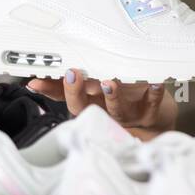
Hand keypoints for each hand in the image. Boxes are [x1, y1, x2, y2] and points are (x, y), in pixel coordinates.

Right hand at [27, 68, 177, 140]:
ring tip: (108, 83)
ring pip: (116, 110)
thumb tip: (39, 76)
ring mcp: (128, 115)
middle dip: (77, 93)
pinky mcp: (151, 114)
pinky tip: (153, 83)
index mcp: (91, 103)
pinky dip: (153, 94)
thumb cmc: (124, 100)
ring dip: (112, 97)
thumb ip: (73, 83)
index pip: (65, 98)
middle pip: (85, 107)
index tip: (37, 82)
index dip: (51, 92)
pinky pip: (152, 105)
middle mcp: (105, 112)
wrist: (157, 119)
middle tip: (72, 75)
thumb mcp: (96, 91)